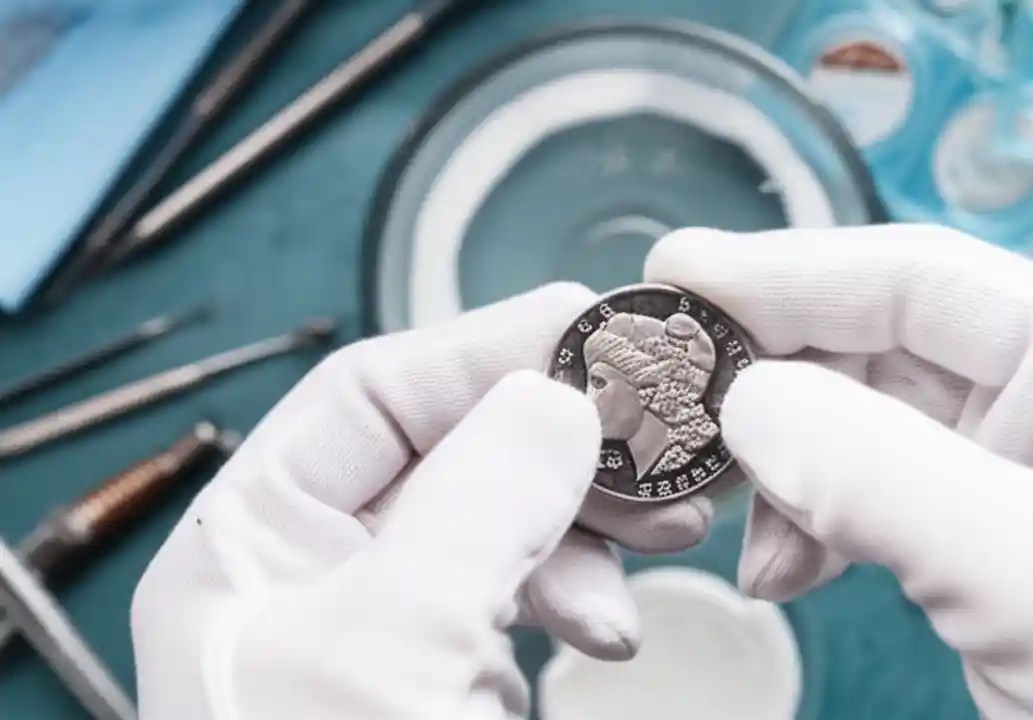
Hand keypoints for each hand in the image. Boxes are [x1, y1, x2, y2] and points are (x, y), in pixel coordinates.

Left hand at [131, 285, 711, 718]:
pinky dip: (581, 593)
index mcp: (251, 546)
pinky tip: (613, 623)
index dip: (487, 350)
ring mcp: (383, 629)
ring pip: (501, 521)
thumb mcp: (394, 651)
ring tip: (672, 537)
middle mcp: (312, 575)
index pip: (372, 395)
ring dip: (590, 519)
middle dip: (564, 445)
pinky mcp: (441, 678)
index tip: (594, 329)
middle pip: (452, 451)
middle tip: (662, 440)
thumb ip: (475, 505)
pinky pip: (520, 594)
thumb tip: (554, 394)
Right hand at [646, 226, 1032, 719]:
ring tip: (733, 521)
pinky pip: (874, 487)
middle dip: (771, 380)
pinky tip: (782, 567)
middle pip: (879, 341)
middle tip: (673, 407)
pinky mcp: (994, 523)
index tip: (675, 274)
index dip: (786, 269)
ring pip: (863, 418)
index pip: (923, 277)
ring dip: (785, 463)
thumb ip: (888, 483)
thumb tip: (750, 405)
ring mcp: (1030, 459)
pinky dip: (811, 519)